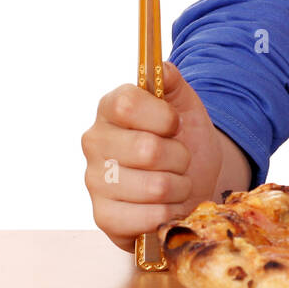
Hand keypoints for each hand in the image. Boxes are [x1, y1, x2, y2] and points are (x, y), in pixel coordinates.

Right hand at [81, 62, 225, 251]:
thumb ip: (172, 81)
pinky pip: (146, 219)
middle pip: (146, 149)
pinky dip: (169, 214)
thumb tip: (161, 68)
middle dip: (180, 156)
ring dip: (179, 186)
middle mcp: (94, 143)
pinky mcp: (104, 218)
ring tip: (176, 182)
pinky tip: (167, 206)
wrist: (194, 179)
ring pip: (154, 187)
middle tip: (180, 158)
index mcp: (110, 109)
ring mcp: (94, 182)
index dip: (162, 117)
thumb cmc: (185, 138)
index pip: (126, 104)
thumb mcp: (186, 104)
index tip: (174, 124)